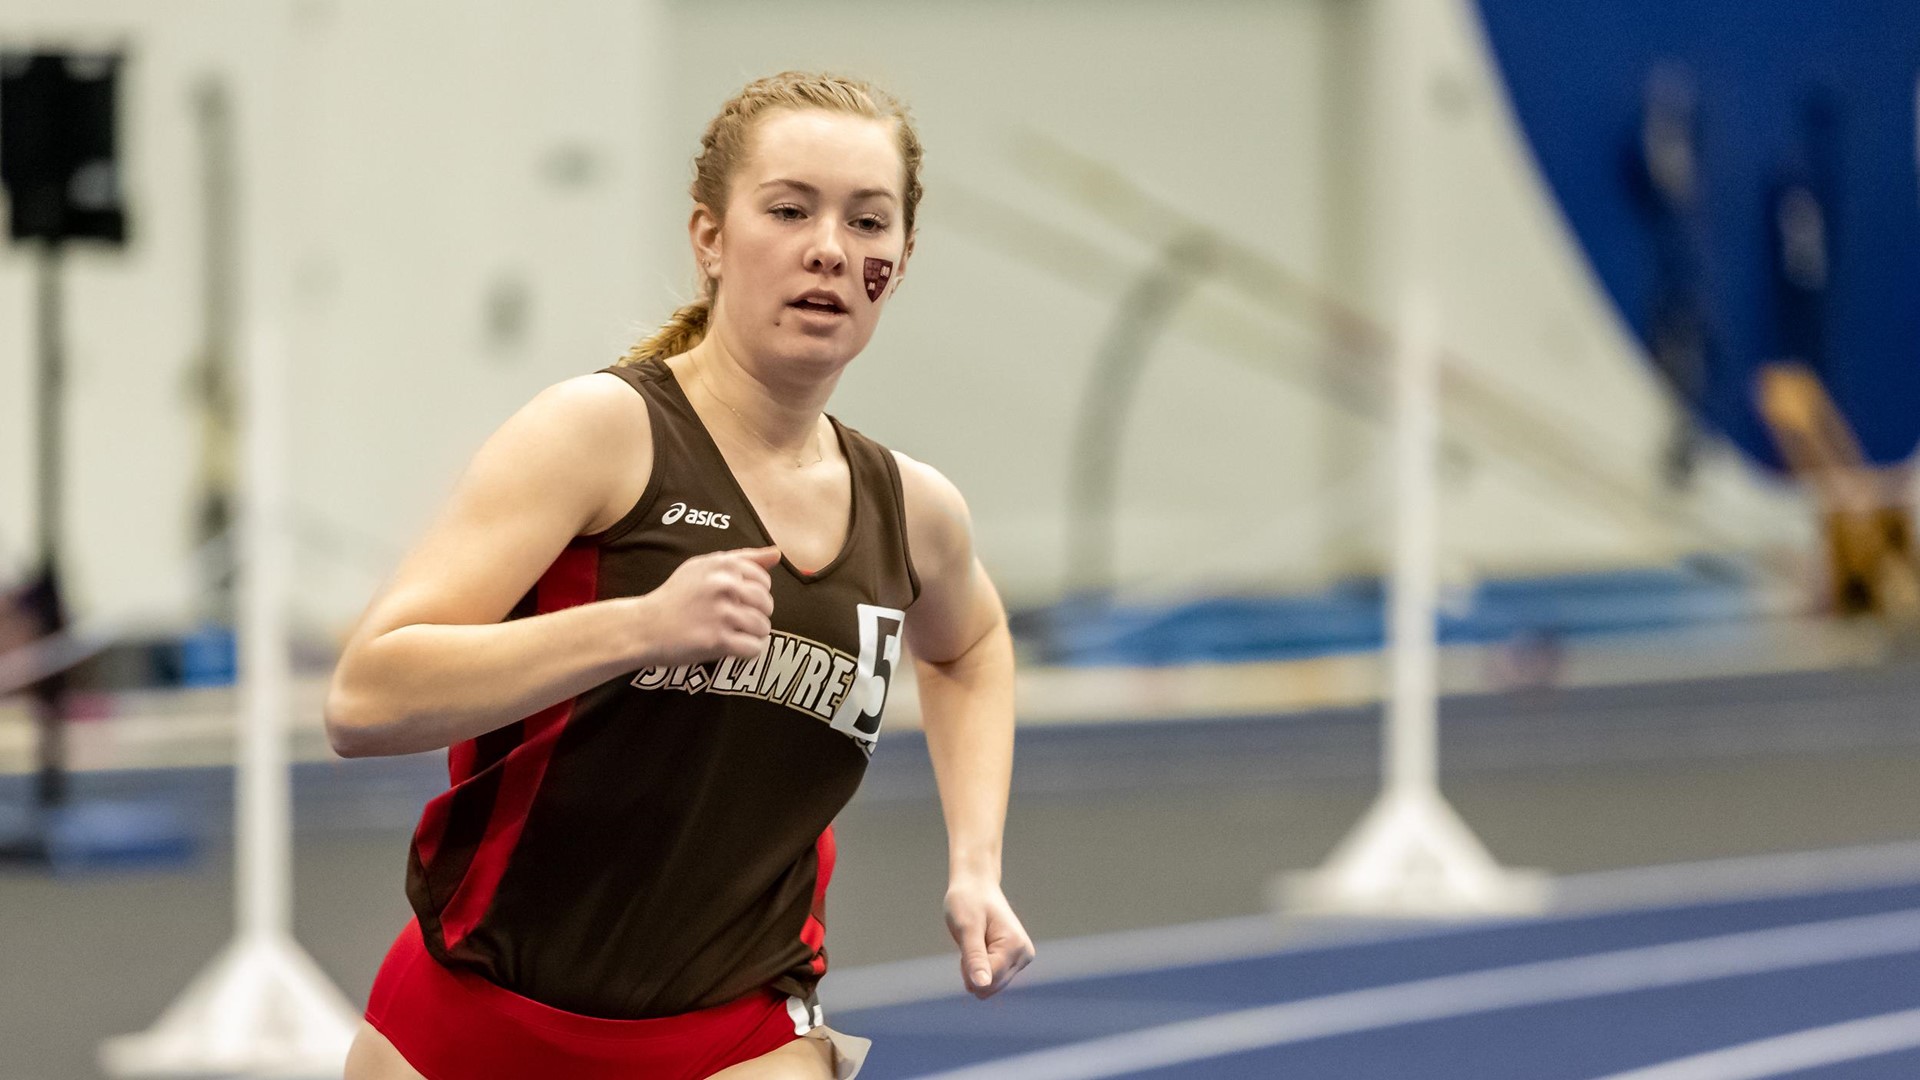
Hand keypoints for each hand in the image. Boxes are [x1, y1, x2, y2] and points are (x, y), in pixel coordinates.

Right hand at [636, 546, 779, 666]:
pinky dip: (745, 652)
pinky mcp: (718, 641)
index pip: (764, 581)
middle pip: (767, 605)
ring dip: (750, 635)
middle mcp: (725, 585)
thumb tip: (776, 554)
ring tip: (730, 633)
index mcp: (723, 565)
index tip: (735, 601)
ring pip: (763, 628)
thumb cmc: (676, 596)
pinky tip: (729, 647)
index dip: (754, 595)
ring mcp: (722, 613)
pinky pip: (754, 649)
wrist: (644, 627)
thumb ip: (743, 558)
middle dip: (755, 615)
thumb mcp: (704, 567)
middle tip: (732, 621)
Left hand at [944, 877, 1034, 998]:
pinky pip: (993, 978)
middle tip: (970, 942)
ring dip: (976, 968)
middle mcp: (1024, 955)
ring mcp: (1022, 959)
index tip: (968, 941)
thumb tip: (982, 986)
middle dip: (973, 970)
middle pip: (992, 986)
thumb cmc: (968, 902)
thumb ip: (975, 959)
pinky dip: (980, 967)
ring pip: (991, 985)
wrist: (976, 886)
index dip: (969, 967)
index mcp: (1016, 946)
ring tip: (975, 942)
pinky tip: (980, 946)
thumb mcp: (967, 928)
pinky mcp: (1015, 961)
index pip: (989, 980)